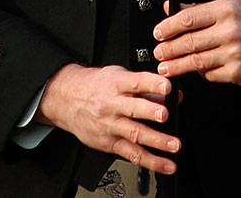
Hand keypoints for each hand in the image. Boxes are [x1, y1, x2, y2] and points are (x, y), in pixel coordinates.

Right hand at [35, 63, 180, 173]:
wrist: (67, 100)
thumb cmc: (97, 86)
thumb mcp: (118, 76)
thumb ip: (146, 85)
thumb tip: (173, 95)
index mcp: (116, 84)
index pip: (136, 82)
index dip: (152, 83)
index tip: (166, 86)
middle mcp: (112, 104)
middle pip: (132, 109)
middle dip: (150, 111)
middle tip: (164, 114)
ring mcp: (110, 125)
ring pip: (134, 134)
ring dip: (156, 140)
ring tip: (173, 144)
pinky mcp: (109, 143)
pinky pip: (132, 154)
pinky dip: (151, 161)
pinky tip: (165, 164)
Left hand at [152, 0, 240, 83]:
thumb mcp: (231, 4)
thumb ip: (200, 9)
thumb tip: (172, 8)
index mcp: (225, 10)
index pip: (188, 19)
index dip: (167, 27)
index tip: (157, 33)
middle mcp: (229, 31)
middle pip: (189, 42)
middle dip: (168, 49)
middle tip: (158, 53)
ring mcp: (234, 54)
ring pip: (196, 62)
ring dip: (177, 66)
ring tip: (166, 68)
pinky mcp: (239, 73)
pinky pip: (212, 75)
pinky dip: (201, 73)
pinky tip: (196, 70)